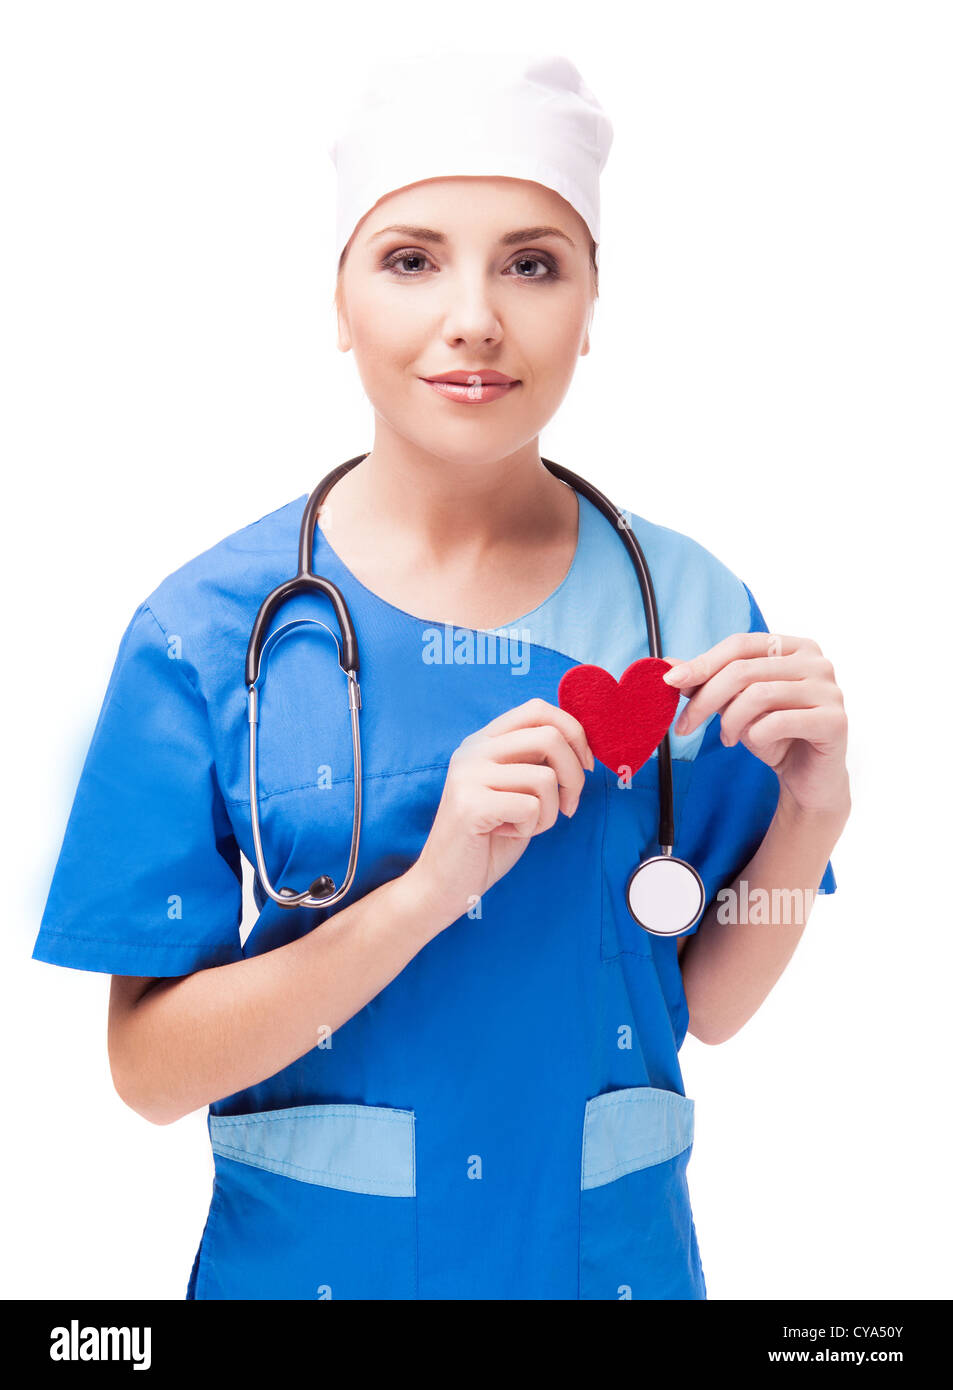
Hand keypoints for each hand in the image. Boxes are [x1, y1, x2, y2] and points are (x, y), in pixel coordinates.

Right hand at [411, 697, 594, 926]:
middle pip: (550, 736)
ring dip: (550, 811)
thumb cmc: (488, 839)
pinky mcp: (470, 804)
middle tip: (568, 806)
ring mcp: (468, 775)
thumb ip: (538, 762)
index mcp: (484, 741)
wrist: (445, 884)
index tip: (585, 766)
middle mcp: (473, 750)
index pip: (537, 709)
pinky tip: (506, 834)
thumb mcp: (517, 789)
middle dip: (575, 776)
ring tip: (525, 826)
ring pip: (545, 777)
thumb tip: (583, 746)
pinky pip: (531, 806)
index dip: (574, 733)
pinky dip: (532, 827)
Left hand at [663, 633, 849, 819]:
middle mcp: (816, 661)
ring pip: (759, 694)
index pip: (739, 644)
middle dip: (705, 700)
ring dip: (730, 721)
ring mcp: (829, 689)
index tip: (670, 681)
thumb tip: (668, 666)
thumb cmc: (774, 734)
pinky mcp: (834, 720)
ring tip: (726, 738)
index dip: (702, 662)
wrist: (808, 778)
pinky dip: (754, 735)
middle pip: (744, 670)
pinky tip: (751, 743)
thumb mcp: (735, 705)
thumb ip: (708, 682)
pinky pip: (779, 721)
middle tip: (684, 725)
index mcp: (793, 647)